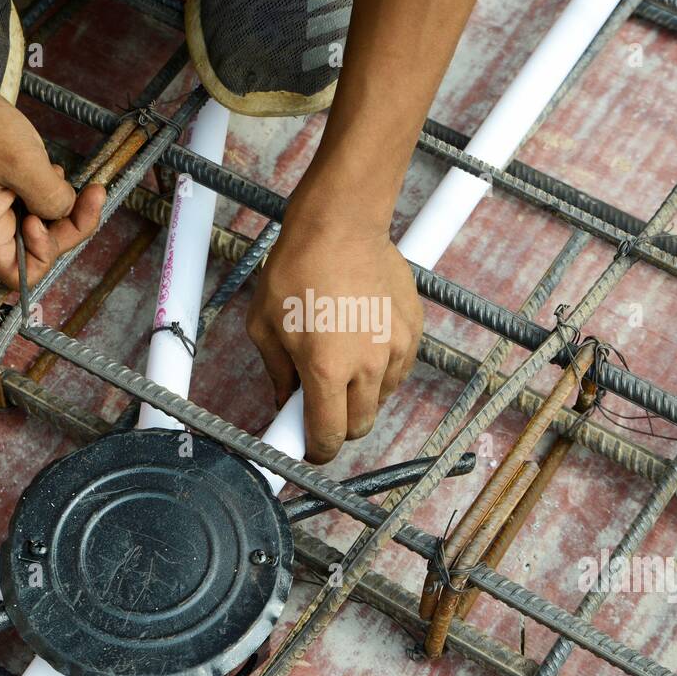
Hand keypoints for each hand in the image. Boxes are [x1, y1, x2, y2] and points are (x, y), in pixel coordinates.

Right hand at [0, 51, 102, 288]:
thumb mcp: (24, 161)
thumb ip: (53, 199)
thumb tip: (65, 212)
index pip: (22, 273)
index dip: (51, 250)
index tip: (61, 213)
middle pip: (31, 248)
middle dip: (64, 221)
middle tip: (91, 191)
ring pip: (29, 224)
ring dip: (52, 202)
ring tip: (52, 168)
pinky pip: (18, 205)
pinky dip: (37, 190)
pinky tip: (42, 165)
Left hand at [247, 215, 421, 463]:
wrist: (340, 225)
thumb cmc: (296, 268)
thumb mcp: (264, 325)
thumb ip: (276, 373)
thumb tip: (285, 402)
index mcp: (326, 369)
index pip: (328, 436)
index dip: (314, 450)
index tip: (307, 447)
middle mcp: (367, 365)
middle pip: (359, 426)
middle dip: (337, 425)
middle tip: (320, 405)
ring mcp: (394, 348)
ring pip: (381, 400)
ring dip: (360, 397)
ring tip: (341, 366)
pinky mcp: (412, 331)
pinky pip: (398, 370)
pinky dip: (381, 371)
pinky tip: (361, 346)